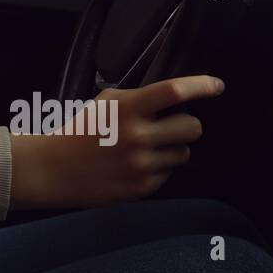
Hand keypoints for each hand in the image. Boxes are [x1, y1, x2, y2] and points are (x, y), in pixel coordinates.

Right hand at [9, 74, 224, 209]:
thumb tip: (174, 97)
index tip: (217, 85)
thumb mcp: (105, 102)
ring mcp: (142, 164)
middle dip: (186, 124)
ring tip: (148, 147)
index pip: (175, 91)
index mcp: (128, 108)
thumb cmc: (80, 130)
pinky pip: (169, 173)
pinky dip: (159, 167)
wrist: (54, 167)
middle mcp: (139, 136)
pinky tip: (136, 164)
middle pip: (192, 127)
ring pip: (184, 152)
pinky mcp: (143, 187)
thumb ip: (138, 98)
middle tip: (171, 124)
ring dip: (173, 148)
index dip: (202, 86)